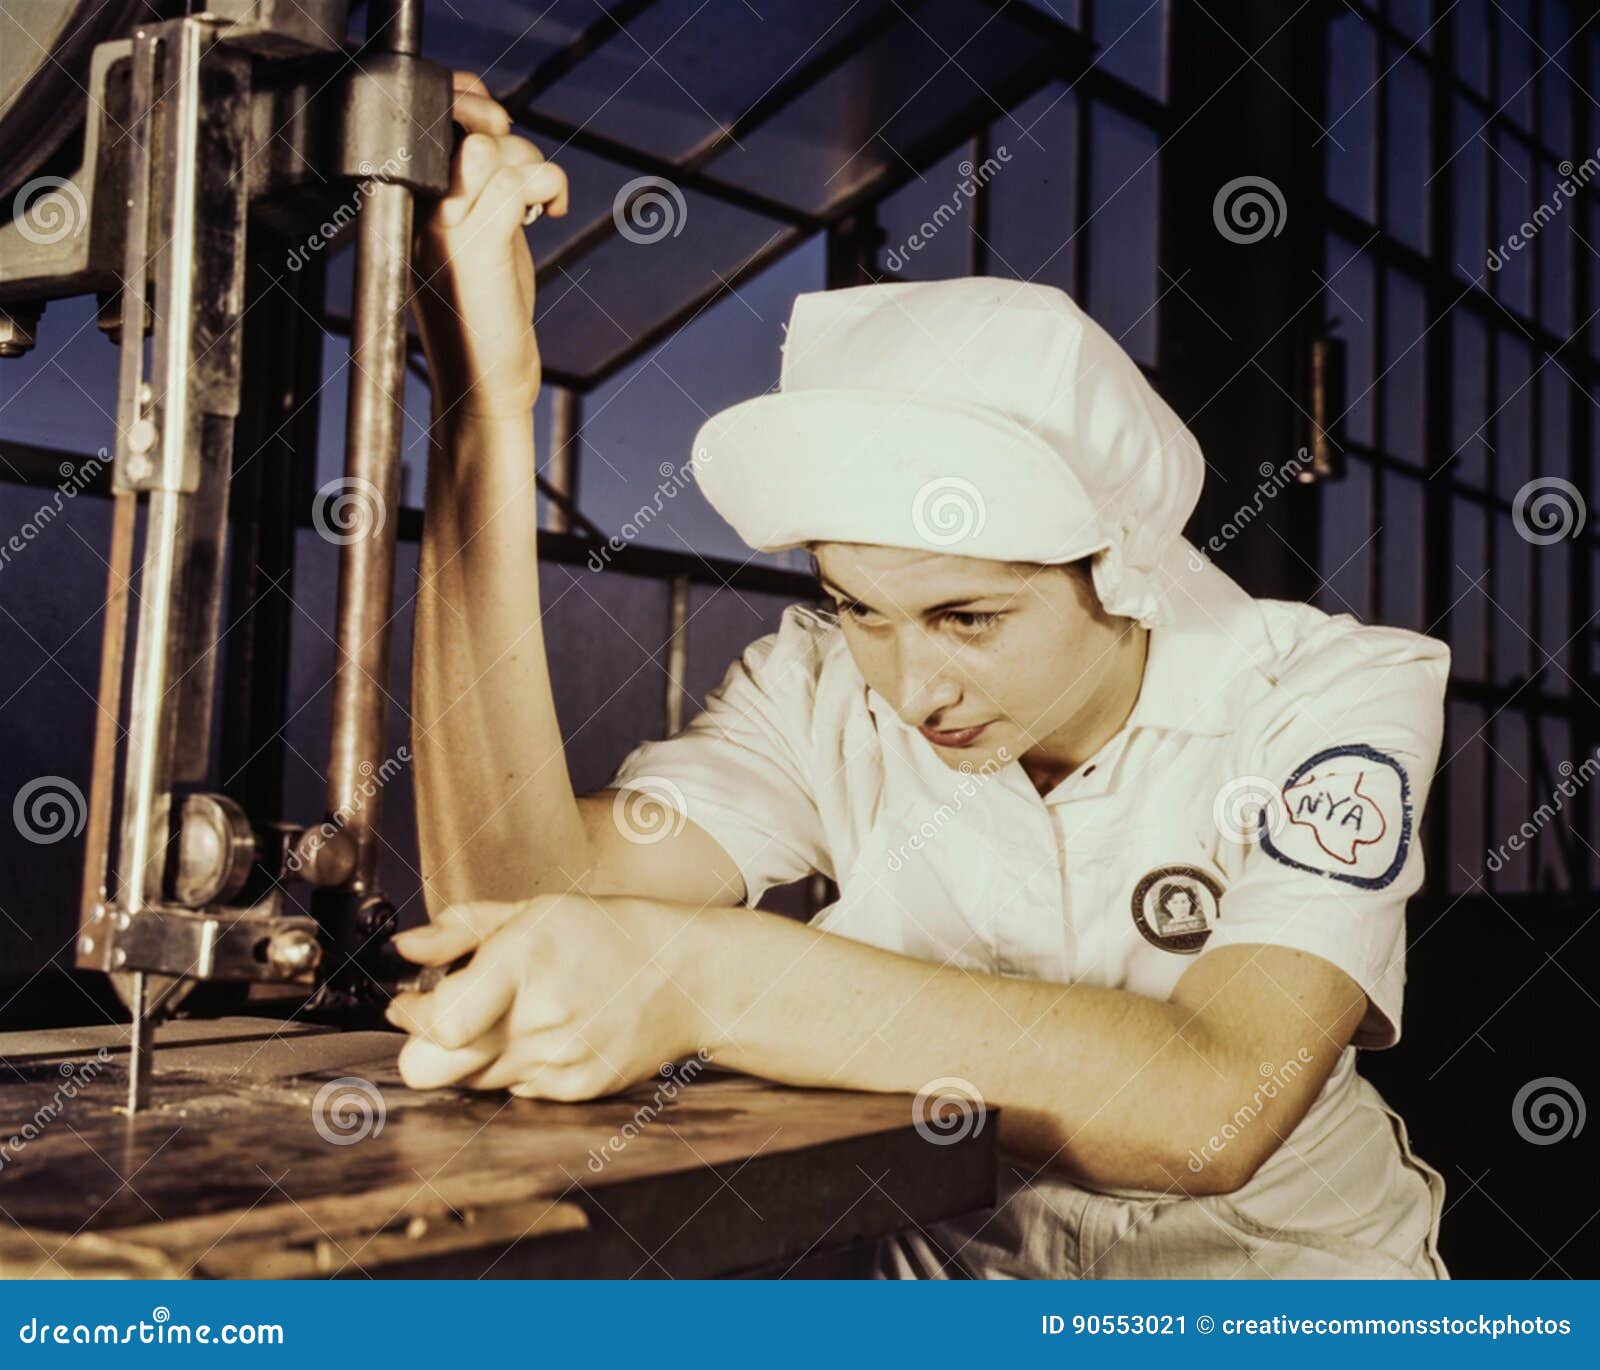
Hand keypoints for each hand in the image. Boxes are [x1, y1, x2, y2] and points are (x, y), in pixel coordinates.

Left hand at [384, 893, 711, 1099]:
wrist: (689, 975)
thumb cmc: (611, 934)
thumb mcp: (535, 909)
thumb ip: (461, 928)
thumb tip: (405, 948)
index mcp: (526, 959)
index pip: (438, 1022)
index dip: (411, 1015)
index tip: (409, 1002)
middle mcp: (542, 1017)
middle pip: (435, 1069)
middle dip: (424, 1048)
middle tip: (444, 1021)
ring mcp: (561, 1060)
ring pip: (469, 1082)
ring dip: (473, 1055)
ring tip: (508, 1018)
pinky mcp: (578, 1090)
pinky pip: (515, 1090)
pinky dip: (517, 1066)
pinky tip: (546, 1033)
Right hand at [412, 72, 568, 419]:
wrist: (481, 385)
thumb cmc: (481, 316)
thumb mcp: (473, 239)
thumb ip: (475, 188)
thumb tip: (492, 129)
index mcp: (408, 203)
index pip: (426, 115)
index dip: (465, 97)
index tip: (494, 121)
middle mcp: (419, 209)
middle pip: (463, 123)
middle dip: (501, 126)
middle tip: (522, 166)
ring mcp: (445, 226)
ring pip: (495, 149)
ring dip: (533, 166)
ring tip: (535, 205)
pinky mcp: (478, 245)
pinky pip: (515, 181)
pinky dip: (547, 187)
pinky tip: (549, 216)